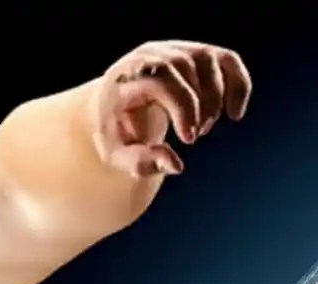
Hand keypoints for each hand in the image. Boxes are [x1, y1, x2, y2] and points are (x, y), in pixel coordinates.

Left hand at [92, 41, 250, 177]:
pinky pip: (226, 60)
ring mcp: (173, 49)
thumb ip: (140, 162)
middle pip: (184, 65)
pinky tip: (234, 114)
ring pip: (207, 59)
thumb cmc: (115, 129)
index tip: (189, 139)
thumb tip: (177, 165)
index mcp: (124, 76)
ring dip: (215, 97)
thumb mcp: (116, 152)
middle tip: (198, 134)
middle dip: (199, 103)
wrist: (113, 102)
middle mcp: (148, 55)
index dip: (183, 107)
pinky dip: (238, 85)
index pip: (160, 79)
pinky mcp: (194, 52)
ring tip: (205, 126)